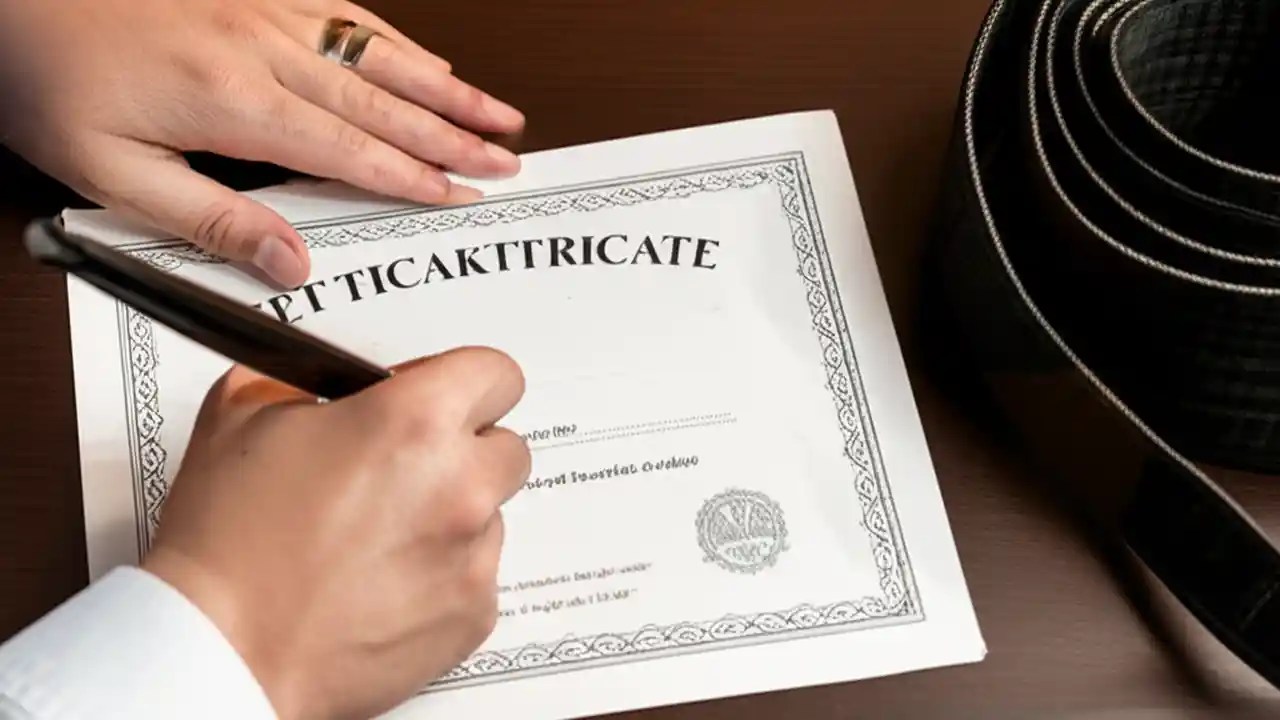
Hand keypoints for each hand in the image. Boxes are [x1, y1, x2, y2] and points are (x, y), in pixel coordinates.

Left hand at [0, 0, 523, 287]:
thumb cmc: (51, 77)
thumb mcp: (109, 172)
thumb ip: (208, 221)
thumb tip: (289, 261)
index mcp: (232, 101)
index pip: (349, 150)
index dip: (414, 174)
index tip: (463, 192)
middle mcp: (262, 49)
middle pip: (382, 99)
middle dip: (454, 132)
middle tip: (509, 156)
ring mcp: (263, 10)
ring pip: (377, 53)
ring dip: (444, 85)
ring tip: (497, 110)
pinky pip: (346, 14)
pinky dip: (396, 40)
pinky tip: (425, 57)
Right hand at [140, 347, 529, 719]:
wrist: (221, 649)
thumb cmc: (227, 543)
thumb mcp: (245, 415)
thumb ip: (308, 382)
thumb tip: (333, 381)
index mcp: (416, 421)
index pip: (496, 374)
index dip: (464, 383)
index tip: (439, 398)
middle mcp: (460, 485)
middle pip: (506, 448)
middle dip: (464, 452)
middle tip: (406, 471)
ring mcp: (473, 556)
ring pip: (492, 516)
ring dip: (453, 517)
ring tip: (380, 537)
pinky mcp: (472, 616)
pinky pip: (477, 578)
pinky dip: (443, 576)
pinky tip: (384, 581)